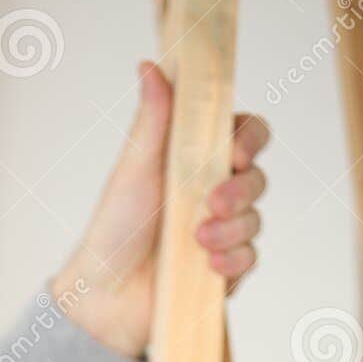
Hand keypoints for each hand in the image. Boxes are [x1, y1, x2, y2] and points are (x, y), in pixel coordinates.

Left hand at [48, 61, 269, 361]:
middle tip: (212, 203)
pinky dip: (232, 261)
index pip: (246, 135)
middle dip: (241, 189)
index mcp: (197, 159)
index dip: (250, 139)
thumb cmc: (115, 228)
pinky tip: (207, 265)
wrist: (105, 296)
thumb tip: (149, 65)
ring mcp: (223, 231)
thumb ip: (152, 119)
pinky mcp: (224, 269)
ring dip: (231, 229)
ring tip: (196, 241)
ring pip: (255, 220)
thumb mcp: (134, 168)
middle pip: (257, 178)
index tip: (235, 151)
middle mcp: (214, 192)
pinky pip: (249, 259)